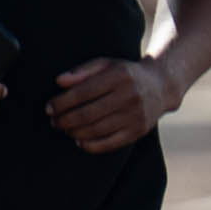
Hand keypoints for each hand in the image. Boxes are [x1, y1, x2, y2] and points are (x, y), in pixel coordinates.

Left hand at [44, 56, 179, 152]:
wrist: (161, 86)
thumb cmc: (125, 74)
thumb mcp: (106, 64)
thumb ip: (82, 71)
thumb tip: (59, 82)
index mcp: (119, 76)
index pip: (82, 92)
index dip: (61, 102)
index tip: (49, 108)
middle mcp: (129, 96)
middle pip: (87, 113)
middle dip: (64, 120)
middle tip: (54, 121)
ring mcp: (135, 115)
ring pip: (96, 130)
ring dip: (74, 132)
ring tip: (65, 129)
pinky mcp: (138, 131)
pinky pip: (109, 143)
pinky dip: (90, 145)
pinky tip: (79, 140)